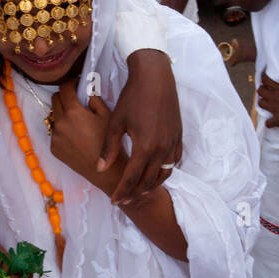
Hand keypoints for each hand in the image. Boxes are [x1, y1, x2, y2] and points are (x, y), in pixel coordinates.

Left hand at [49, 79, 116, 193]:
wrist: (105, 170)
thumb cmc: (109, 142)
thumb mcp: (107, 116)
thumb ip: (94, 99)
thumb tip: (87, 90)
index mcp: (73, 112)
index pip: (64, 88)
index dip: (70, 82)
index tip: (77, 83)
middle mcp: (60, 123)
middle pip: (55, 100)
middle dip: (65, 96)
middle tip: (76, 99)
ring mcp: (55, 137)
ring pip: (54, 117)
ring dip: (63, 113)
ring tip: (77, 120)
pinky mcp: (54, 149)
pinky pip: (55, 132)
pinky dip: (63, 129)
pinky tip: (76, 135)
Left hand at [106, 50, 182, 204]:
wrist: (155, 77)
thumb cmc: (132, 97)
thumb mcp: (116, 122)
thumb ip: (109, 148)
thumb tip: (100, 168)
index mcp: (144, 147)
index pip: (132, 178)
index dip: (123, 192)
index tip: (115, 200)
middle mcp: (161, 149)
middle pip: (149, 181)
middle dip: (136, 194)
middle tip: (125, 200)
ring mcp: (172, 143)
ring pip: (164, 174)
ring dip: (151, 185)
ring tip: (139, 191)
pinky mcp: (178, 136)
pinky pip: (173, 161)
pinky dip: (164, 171)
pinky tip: (156, 172)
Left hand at [258, 62, 278, 134]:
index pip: (266, 80)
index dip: (264, 75)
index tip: (265, 73)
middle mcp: (274, 99)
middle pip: (261, 92)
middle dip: (261, 88)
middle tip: (265, 87)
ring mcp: (275, 110)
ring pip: (262, 105)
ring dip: (262, 101)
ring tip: (265, 99)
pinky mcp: (278, 120)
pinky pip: (269, 123)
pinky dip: (269, 122)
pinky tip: (271, 120)